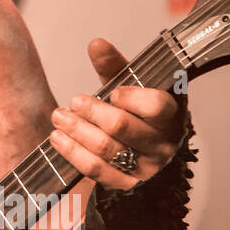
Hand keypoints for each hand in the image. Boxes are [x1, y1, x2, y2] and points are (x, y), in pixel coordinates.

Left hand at [48, 38, 186, 190]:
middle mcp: (162, 144)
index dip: (131, 98)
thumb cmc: (138, 114)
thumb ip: (115, 67)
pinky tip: (58, 138)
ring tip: (59, 116)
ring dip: (76, 130)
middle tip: (73, 102)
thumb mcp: (132, 88)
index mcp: (171, 115)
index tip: (113, 93)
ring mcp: (145, 168)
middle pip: (121, 127)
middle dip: (91, 111)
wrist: (145, 155)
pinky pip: (95, 169)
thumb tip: (97, 44)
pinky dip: (72, 151)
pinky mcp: (126, 185)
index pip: (156, 107)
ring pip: (106, 148)